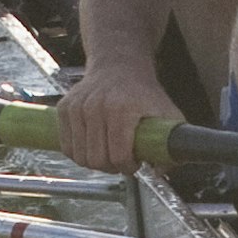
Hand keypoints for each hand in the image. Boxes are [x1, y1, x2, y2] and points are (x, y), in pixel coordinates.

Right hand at [51, 59, 173, 175]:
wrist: (119, 66)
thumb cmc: (143, 92)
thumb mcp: (166, 113)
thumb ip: (172, 142)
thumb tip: (159, 171)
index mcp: (122, 110)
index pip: (118, 155)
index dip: (128, 166)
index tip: (134, 163)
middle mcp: (96, 107)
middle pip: (97, 159)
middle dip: (111, 167)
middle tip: (120, 161)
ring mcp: (77, 107)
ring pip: (80, 157)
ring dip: (95, 162)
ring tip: (107, 153)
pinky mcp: (65, 109)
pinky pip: (67, 147)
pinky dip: (79, 153)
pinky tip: (93, 146)